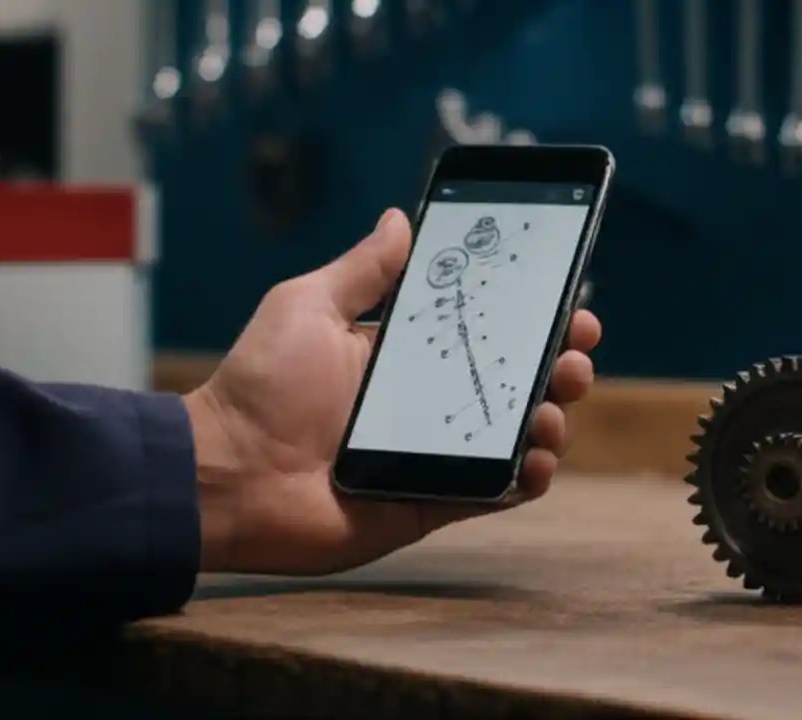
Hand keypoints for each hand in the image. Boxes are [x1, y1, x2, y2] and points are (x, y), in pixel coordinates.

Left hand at [183, 208, 600, 574]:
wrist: (227, 475)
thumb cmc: (259, 387)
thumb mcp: (308, 307)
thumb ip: (361, 270)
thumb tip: (400, 218)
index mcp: (405, 357)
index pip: (486, 333)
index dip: (533, 319)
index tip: (569, 304)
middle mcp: (428, 404)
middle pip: (516, 382)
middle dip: (559, 366)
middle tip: (574, 357)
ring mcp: (436, 455)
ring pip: (518, 436)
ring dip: (552, 420)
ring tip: (550, 410)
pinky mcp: (435, 503)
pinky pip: (497, 492)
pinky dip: (529, 478)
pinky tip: (537, 459)